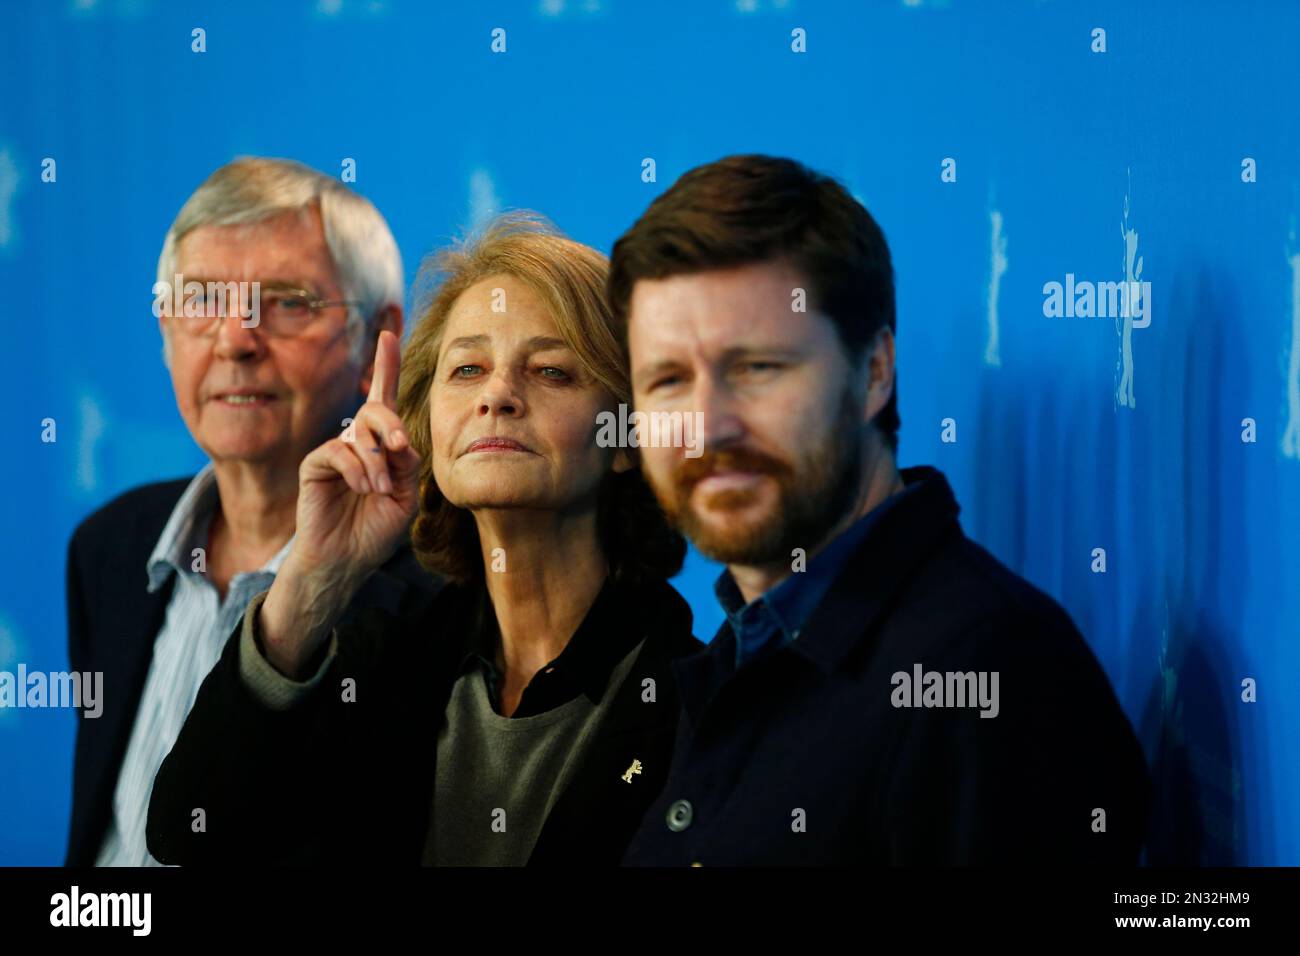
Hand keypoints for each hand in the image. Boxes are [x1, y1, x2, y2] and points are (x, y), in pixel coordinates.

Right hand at [259, 330, 421, 676]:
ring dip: (376, 460)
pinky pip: (338, 450)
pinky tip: (363, 489)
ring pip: (360, 430)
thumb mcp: (405, 496)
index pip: (384, 398)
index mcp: (382, 445)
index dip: (386, 365)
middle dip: (392, 425)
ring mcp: (335, 450)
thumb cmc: (376, 529)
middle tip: (399, 448)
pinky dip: (357, 469)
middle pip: (377, 410)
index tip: (388, 331)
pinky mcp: (315, 463)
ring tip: (380, 489)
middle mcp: (358, 441)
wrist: (347, 560)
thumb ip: (407, 464)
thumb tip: (399, 438)